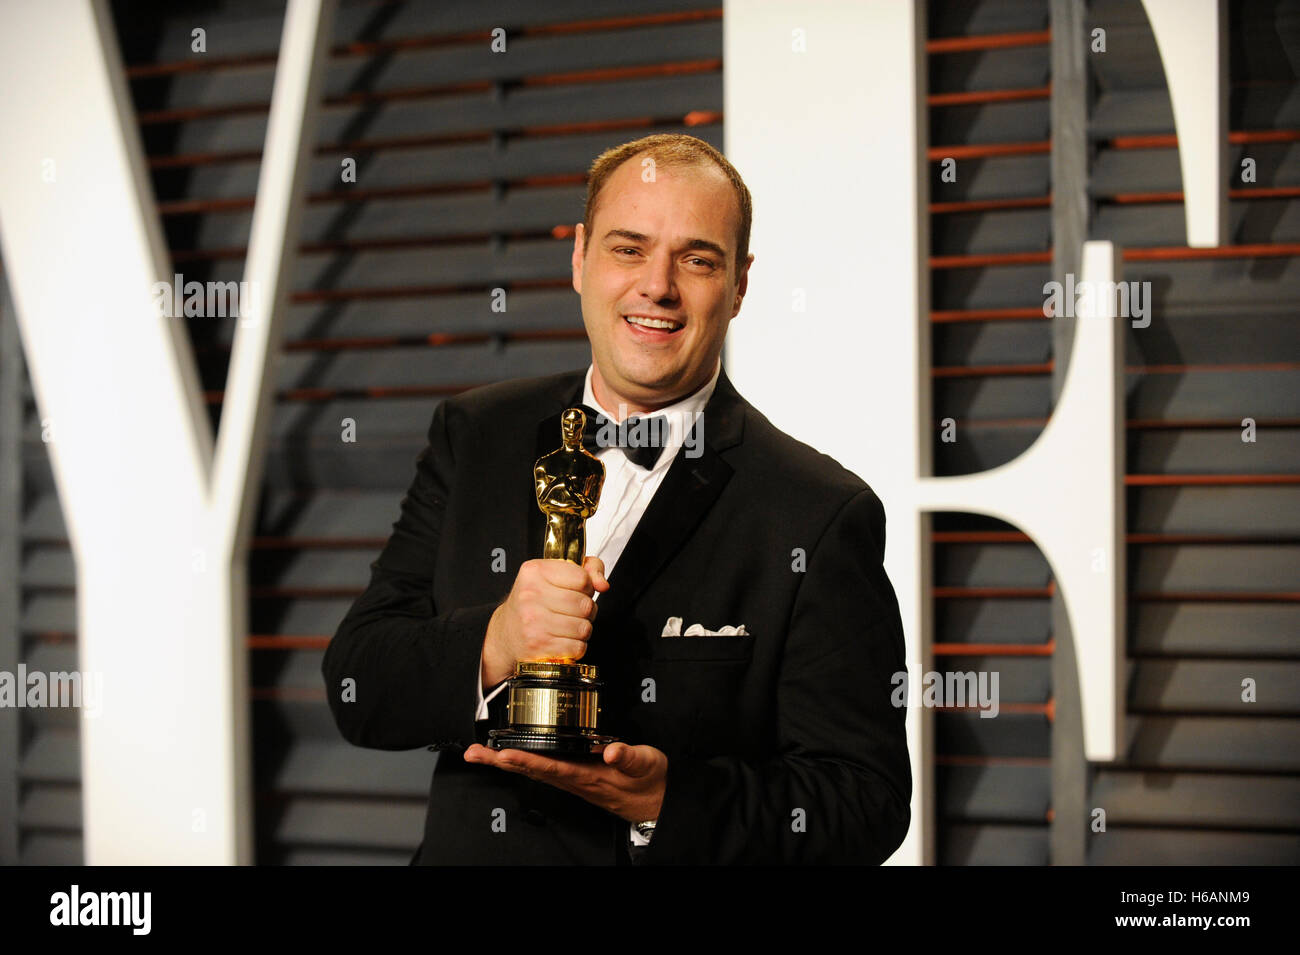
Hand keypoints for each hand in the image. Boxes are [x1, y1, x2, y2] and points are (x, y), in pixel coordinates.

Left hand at [464, 741, 666, 823]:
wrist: (656, 801)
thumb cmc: (649, 781)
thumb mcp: (645, 764)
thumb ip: (627, 756)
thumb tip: (611, 749)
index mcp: (588, 776)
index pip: (549, 767)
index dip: (524, 760)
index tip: (501, 754)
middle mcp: (575, 780)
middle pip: (531, 770)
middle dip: (501, 762)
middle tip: (474, 754)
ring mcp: (573, 779)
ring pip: (534, 770)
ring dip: (507, 762)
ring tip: (483, 754)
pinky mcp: (576, 776)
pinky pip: (543, 768)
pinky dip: (524, 761)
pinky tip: (512, 756)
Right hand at [480, 556, 608, 686]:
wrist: (506, 634)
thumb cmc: (533, 603)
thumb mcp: (554, 575)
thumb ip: (587, 569)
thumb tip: (603, 584)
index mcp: (535, 571)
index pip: (582, 578)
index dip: (586, 587)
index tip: (576, 590)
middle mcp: (530, 595)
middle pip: (585, 604)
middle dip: (586, 611)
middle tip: (572, 611)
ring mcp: (533, 621)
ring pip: (584, 627)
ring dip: (582, 630)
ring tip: (567, 626)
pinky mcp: (538, 645)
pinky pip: (577, 647)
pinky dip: (575, 646)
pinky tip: (562, 640)